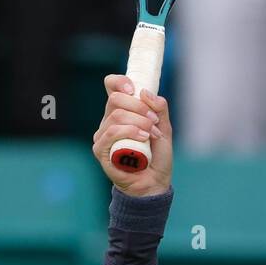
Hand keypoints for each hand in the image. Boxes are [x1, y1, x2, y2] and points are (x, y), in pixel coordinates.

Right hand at [93, 75, 172, 195]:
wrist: (154, 182)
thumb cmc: (157, 156)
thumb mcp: (164, 128)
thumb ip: (159, 109)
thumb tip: (145, 92)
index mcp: (122, 111)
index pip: (111, 86)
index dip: (119, 82)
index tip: (134, 89)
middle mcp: (109, 121)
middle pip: (115, 99)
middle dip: (138, 107)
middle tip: (154, 121)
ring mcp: (103, 135)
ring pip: (116, 116)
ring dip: (138, 122)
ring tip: (152, 134)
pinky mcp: (100, 150)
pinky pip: (111, 132)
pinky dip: (130, 132)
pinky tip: (143, 138)